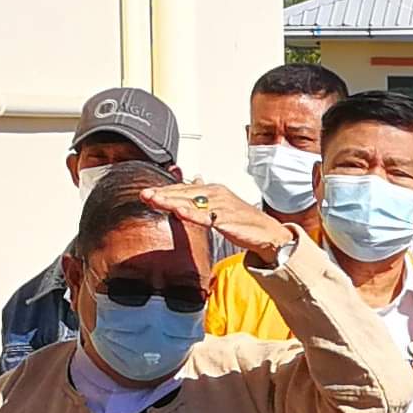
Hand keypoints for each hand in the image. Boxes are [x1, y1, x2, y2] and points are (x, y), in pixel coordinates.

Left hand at [145, 182, 294, 267]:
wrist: (268, 234)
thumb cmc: (244, 221)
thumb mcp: (221, 204)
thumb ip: (204, 195)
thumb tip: (195, 178)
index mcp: (213, 189)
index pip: (184, 188)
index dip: (165, 191)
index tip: (147, 193)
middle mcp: (216, 194)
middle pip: (184, 193)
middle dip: (163, 194)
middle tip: (145, 195)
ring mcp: (222, 206)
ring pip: (191, 203)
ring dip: (171, 202)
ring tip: (155, 201)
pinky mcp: (227, 221)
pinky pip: (206, 217)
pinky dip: (192, 214)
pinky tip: (180, 212)